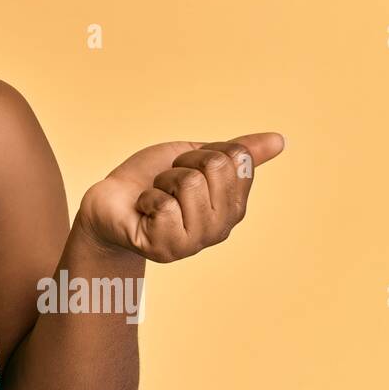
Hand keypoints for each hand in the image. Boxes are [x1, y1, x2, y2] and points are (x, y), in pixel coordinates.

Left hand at [75, 132, 284, 262]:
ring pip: (190, 183)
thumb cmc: (150, 179)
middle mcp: (221, 228)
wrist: (108, 201)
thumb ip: (236, 152)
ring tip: (154, 196)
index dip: (201, 152)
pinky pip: (166, 205)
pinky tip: (142, 211)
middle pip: (216, 166)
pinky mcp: (167, 249)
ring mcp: (195, 242)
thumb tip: (280, 140)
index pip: (237, 157)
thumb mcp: (194, 157)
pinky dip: (147, 198)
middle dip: (181, 163)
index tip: (184, 166)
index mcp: (233, 205)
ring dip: (162, 181)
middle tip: (164, 181)